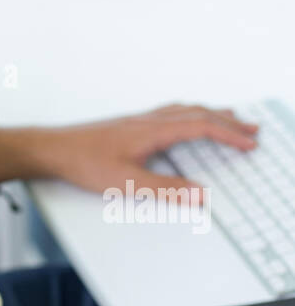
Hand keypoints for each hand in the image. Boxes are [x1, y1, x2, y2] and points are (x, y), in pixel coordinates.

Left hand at [39, 103, 258, 198]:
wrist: (52, 148)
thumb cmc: (83, 163)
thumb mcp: (126, 183)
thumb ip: (166, 190)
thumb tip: (201, 196)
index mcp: (152, 131)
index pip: (201, 127)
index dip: (229, 135)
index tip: (250, 143)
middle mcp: (148, 120)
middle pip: (197, 113)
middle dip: (227, 121)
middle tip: (252, 129)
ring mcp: (138, 120)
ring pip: (184, 109)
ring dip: (210, 113)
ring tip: (229, 117)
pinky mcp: (129, 124)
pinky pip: (170, 111)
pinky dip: (190, 112)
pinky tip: (186, 118)